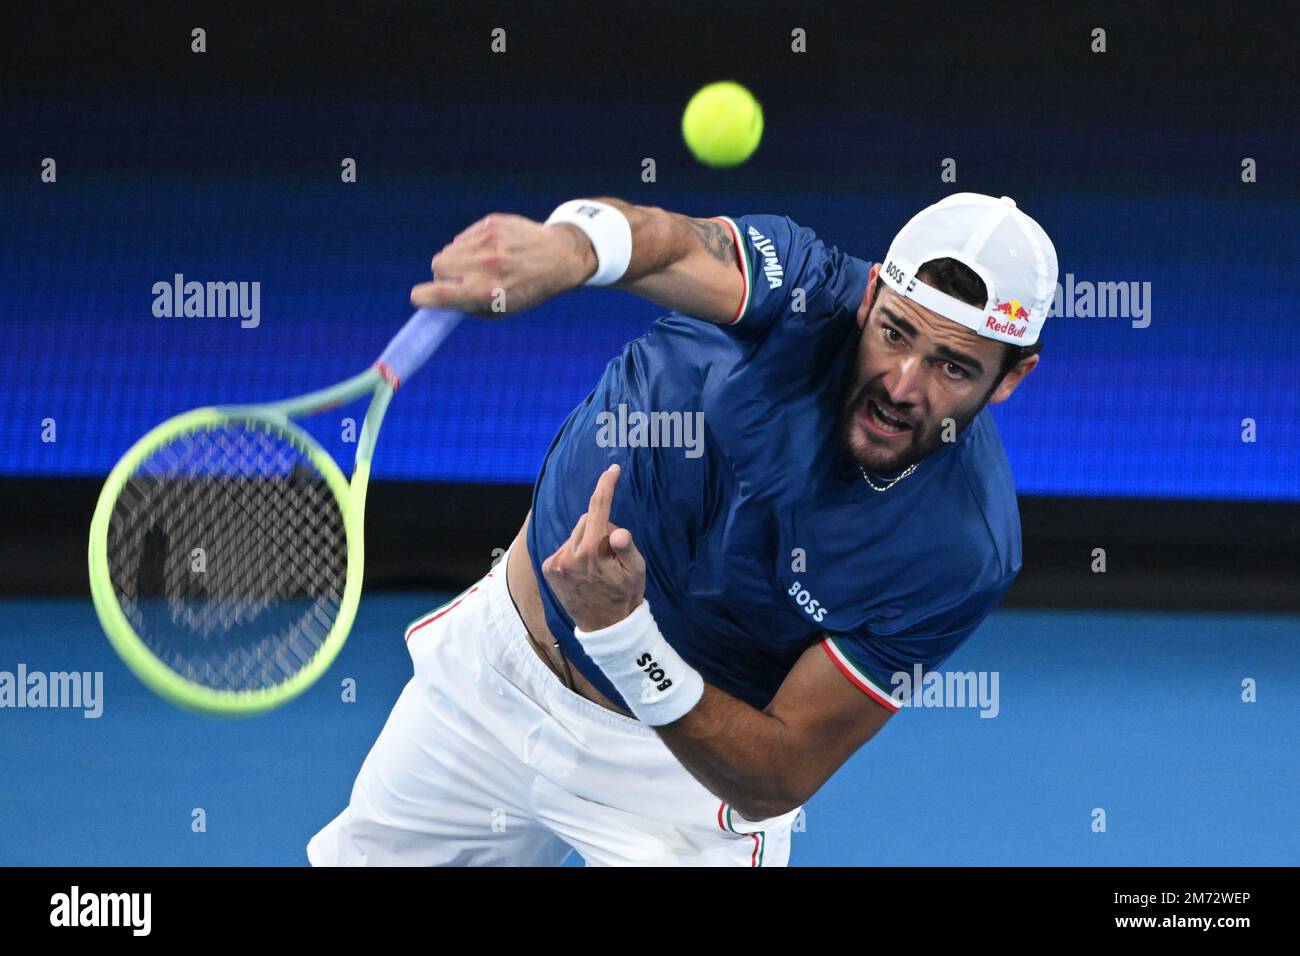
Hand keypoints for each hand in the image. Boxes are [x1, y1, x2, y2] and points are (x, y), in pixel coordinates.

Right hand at [410, 213, 595, 316]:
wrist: (558, 256)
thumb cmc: (528, 288)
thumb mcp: (502, 309)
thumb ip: (468, 306)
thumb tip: (435, 301)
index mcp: (487, 292)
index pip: (437, 293)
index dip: (422, 297)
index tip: (421, 298)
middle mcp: (486, 265)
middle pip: (438, 266)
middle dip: (444, 275)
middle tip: (462, 280)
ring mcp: (488, 241)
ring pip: (448, 250)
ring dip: (457, 260)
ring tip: (481, 265)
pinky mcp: (491, 223)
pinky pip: (463, 237)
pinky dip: (469, 246)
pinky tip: (490, 250)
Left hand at [541, 464, 646, 631]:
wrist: (605, 627)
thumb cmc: (625, 596)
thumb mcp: (637, 572)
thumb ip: (627, 549)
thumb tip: (617, 533)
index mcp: (591, 551)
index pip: (599, 508)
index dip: (606, 486)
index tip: (613, 470)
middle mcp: (568, 554)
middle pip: (588, 520)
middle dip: (601, 528)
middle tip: (612, 555)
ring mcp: (555, 562)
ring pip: (576, 533)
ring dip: (588, 541)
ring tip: (598, 567)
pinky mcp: (548, 568)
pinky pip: (566, 546)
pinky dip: (576, 551)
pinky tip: (584, 571)